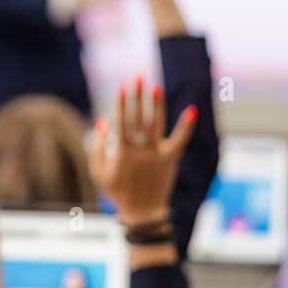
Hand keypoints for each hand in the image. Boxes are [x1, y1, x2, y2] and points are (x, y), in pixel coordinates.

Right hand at [89, 74, 196, 225]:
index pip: (121, 122)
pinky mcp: (170, 159)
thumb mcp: (98, 172)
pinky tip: (192, 109)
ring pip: (156, 124)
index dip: (121, 103)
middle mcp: (139, 152)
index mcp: (120, 154)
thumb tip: (103, 121)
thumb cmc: (116, 191)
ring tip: (155, 87)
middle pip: (138, 118)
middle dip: (138, 96)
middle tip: (139, 77)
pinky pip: (179, 140)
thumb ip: (96, 147)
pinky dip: (186, 125)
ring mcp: (156, 155)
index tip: (123, 86)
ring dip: (156, 104)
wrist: (141, 211)